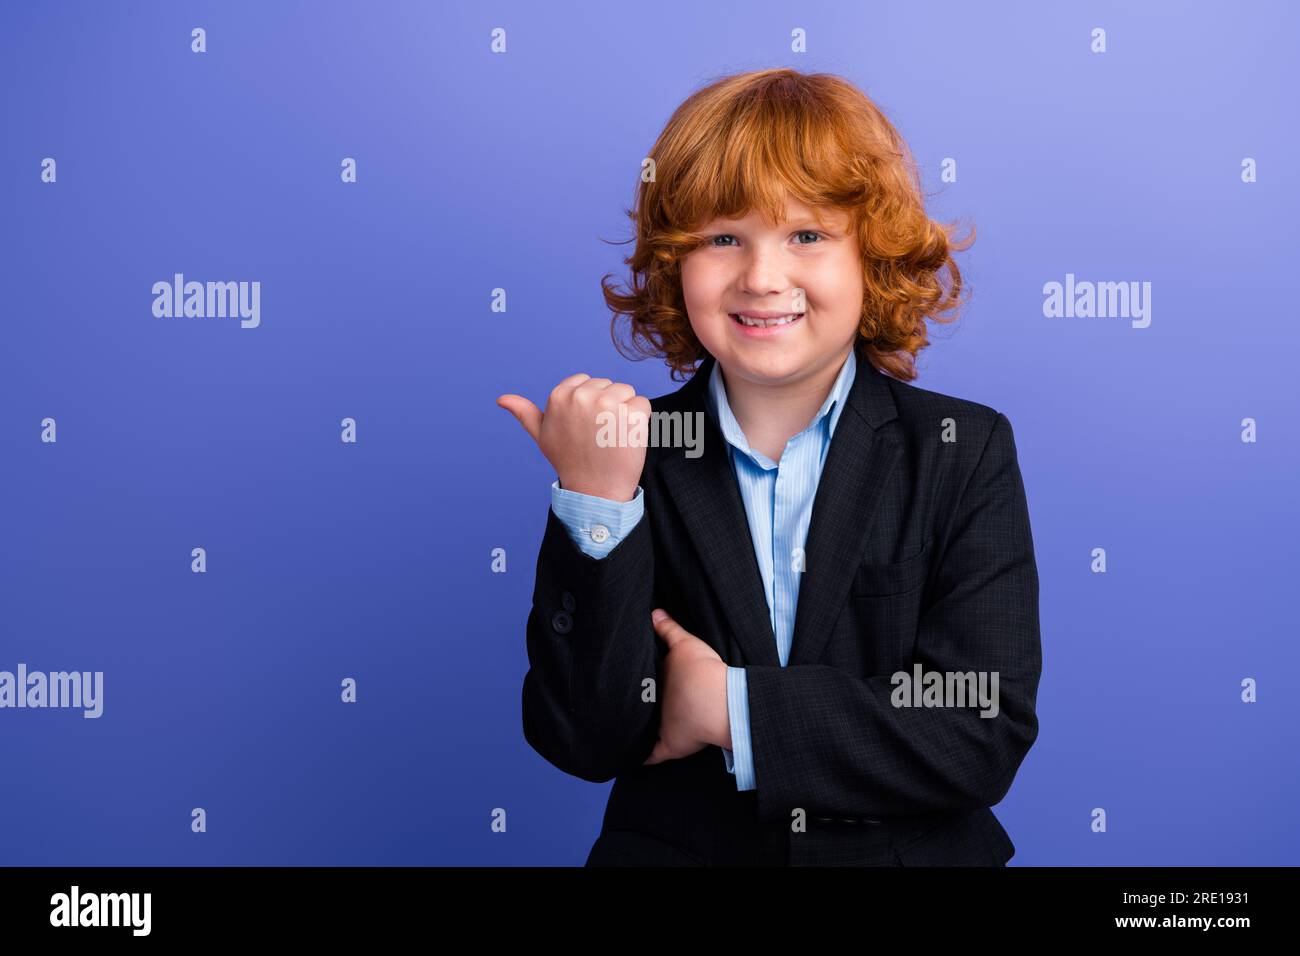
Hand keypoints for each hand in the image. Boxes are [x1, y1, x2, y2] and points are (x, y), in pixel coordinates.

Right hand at [497, 374, 651, 501]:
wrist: (594, 491)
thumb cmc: (569, 461)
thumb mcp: (542, 435)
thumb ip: (525, 413)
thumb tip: (501, 399)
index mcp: (559, 396)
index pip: (588, 382)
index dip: (591, 404)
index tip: (585, 427)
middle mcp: (582, 396)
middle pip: (610, 386)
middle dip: (609, 407)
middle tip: (599, 435)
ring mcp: (608, 405)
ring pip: (628, 393)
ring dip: (626, 413)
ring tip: (612, 437)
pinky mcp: (631, 416)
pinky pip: (643, 405)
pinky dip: (640, 422)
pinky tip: (627, 439)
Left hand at [644, 609, 729, 765]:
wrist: (718, 701)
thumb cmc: (703, 673)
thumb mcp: (685, 643)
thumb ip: (668, 629)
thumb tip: (653, 612)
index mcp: (659, 679)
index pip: (647, 680)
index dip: (644, 680)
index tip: (639, 680)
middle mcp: (656, 702)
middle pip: (643, 702)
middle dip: (637, 701)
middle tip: (631, 700)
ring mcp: (662, 725)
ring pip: (644, 727)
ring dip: (638, 727)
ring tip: (627, 725)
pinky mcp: (670, 745)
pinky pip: (651, 756)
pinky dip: (642, 758)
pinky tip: (632, 759)